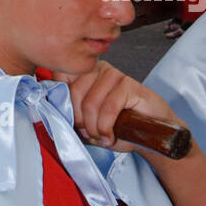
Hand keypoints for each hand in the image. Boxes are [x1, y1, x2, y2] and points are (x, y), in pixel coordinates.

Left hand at [54, 60, 176, 151]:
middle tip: (91, 134)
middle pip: (74, 93)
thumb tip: (54, 116)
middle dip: (81, 122)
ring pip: (91, 102)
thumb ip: (72, 117)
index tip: (73, 123)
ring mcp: (113, 74)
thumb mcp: (88, 124)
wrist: (150, 133)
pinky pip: (109, 107)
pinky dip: (107, 127)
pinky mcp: (129, 84)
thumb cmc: (118, 126)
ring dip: (95, 128)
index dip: (63, 105)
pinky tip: (111, 135)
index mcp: (83, 73)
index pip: (60, 79)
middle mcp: (97, 69)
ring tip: (103, 136)